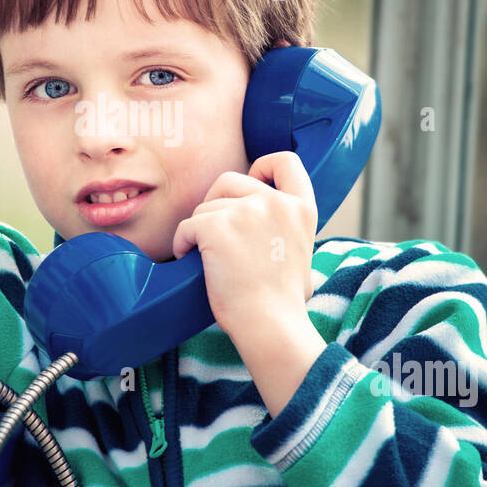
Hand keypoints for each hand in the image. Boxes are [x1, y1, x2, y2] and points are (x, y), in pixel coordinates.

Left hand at [171, 151, 317, 336]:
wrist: (269, 324)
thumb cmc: (283, 301)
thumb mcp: (304, 251)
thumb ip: (289, 227)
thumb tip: (271, 225)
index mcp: (301, 208)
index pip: (285, 161)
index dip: (261, 166)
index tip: (250, 184)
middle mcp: (275, 202)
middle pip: (230, 180)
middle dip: (215, 202)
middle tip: (214, 233)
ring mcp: (245, 212)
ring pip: (205, 207)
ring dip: (199, 230)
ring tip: (206, 258)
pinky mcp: (215, 226)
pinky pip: (186, 226)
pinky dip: (182, 243)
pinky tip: (189, 259)